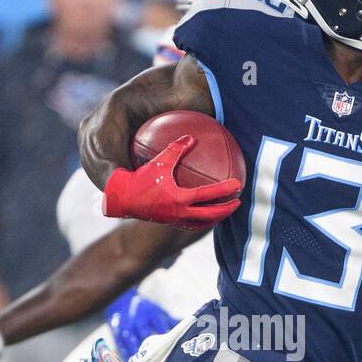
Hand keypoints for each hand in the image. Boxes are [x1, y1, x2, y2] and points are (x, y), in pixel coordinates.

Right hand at [103, 134, 241, 228]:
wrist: (122, 200)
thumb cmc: (138, 179)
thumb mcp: (158, 161)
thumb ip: (175, 149)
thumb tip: (191, 137)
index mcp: (178, 199)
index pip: (207, 196)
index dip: (224, 190)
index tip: (237, 185)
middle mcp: (179, 214)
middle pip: (210, 216)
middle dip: (227, 210)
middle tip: (239, 202)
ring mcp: (175, 221)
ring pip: (202, 223)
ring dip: (216, 218)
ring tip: (225, 210)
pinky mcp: (169, 223)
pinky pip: (191, 224)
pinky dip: (201, 219)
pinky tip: (204, 211)